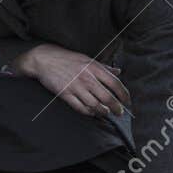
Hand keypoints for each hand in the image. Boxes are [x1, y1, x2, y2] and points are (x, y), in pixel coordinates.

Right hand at [15, 43, 130, 116]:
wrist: (45, 59)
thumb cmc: (69, 59)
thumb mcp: (88, 59)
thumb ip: (104, 67)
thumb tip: (119, 71)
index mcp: (94, 68)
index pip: (115, 83)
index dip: (124, 94)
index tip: (127, 101)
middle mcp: (87, 78)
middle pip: (107, 97)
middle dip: (116, 107)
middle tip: (119, 113)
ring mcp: (75, 87)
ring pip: (94, 105)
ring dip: (102, 112)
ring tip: (106, 113)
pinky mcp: (65, 94)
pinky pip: (80, 107)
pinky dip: (88, 112)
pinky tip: (92, 113)